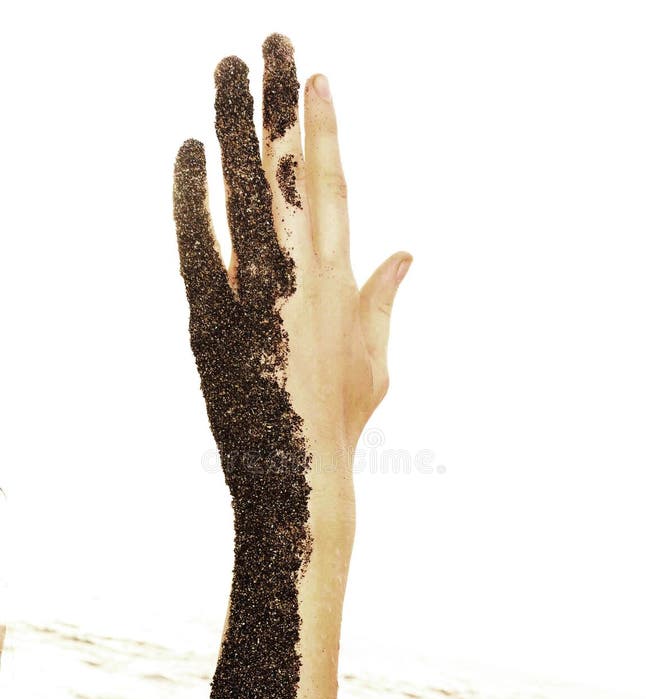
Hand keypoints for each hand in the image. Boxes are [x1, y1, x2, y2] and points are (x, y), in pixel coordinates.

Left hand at [173, 33, 411, 499]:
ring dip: (237, 128)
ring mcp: (257, 296)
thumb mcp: (375, 359)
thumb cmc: (340, 420)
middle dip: (282, 105)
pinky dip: (193, 200)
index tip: (316, 80)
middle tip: (275, 43)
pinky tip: (190, 151)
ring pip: (246, 196)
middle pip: (290, 175)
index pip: (333, 187)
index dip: (324, 131)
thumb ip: (384, 299)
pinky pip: (199, 248)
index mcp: (342, 282)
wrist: (300, 475)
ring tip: (227, 70)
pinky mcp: (215, 320)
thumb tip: (406, 252)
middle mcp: (304, 278)